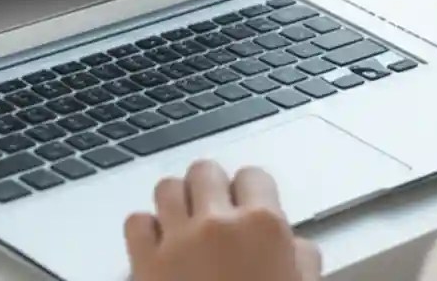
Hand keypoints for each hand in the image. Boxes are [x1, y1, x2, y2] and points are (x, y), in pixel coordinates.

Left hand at [124, 161, 321, 280]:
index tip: (250, 204)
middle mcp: (217, 225)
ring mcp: (176, 242)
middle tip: (215, 209)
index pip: (254, 177)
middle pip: (205, 171)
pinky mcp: (143, 265)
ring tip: (184, 223)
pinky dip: (145, 230)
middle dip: (210, 187)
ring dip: (176, 202)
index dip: (252, 191)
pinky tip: (158, 246)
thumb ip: (301, 262)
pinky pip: (135, 222)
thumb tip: (295, 246)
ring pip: (166, 187)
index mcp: (263, 228)